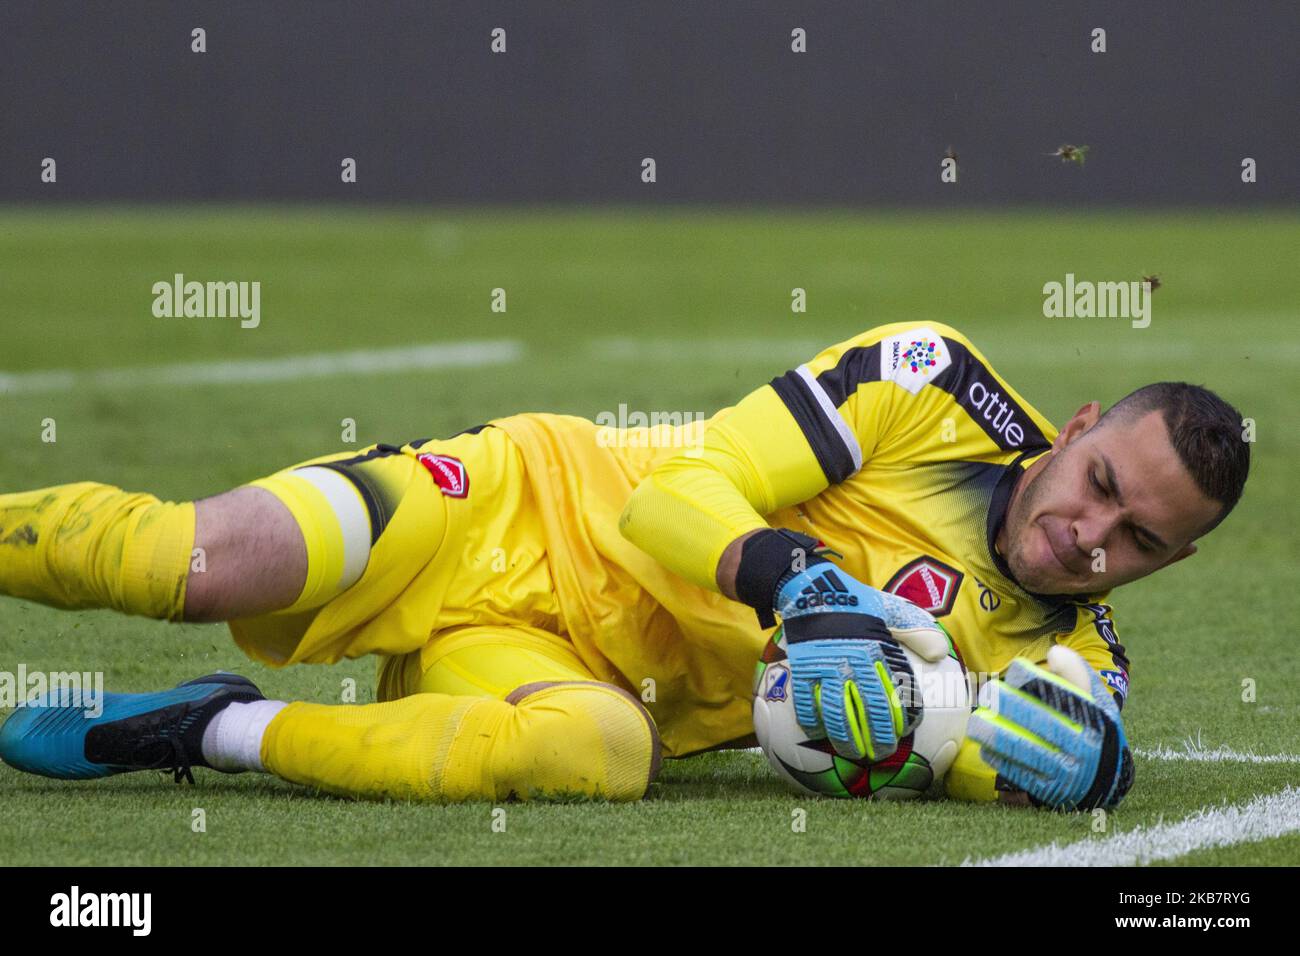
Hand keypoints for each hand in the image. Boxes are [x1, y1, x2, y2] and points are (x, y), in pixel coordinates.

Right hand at [776, 548, 949, 762]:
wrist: (812, 589)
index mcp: (879, 649)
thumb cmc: (856, 601)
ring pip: (838, 713)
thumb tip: (940, 652)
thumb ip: (916, 630)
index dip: (905, 714)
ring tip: (853, 753)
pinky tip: (817, 732)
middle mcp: (854, 662)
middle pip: (870, 708)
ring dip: (846, 737)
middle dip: (878, 736)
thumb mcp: (891, 608)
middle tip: (881, 754)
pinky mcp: (802, 669)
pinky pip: (806, 703)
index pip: (897, 689)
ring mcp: (826, 668)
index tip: (908, 731)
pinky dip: (812, 721)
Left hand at [966, 645, 1133, 810]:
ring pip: (1029, 752)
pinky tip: (985, 748)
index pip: (1065, 697)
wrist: (1108, 779)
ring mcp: (1069, 772)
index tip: (1015, 668)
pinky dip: (1002, 761)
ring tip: (976, 723)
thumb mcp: (1097, 700)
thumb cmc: (1095, 727)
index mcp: (1097, 722)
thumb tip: (1054, 652)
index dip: (1038, 681)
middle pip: (1043, 723)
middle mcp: (1086, 748)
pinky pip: (1023, 775)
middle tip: (988, 693)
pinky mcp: (1053, 791)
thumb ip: (1078, 673)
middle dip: (1012, 707)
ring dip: (998, 737)